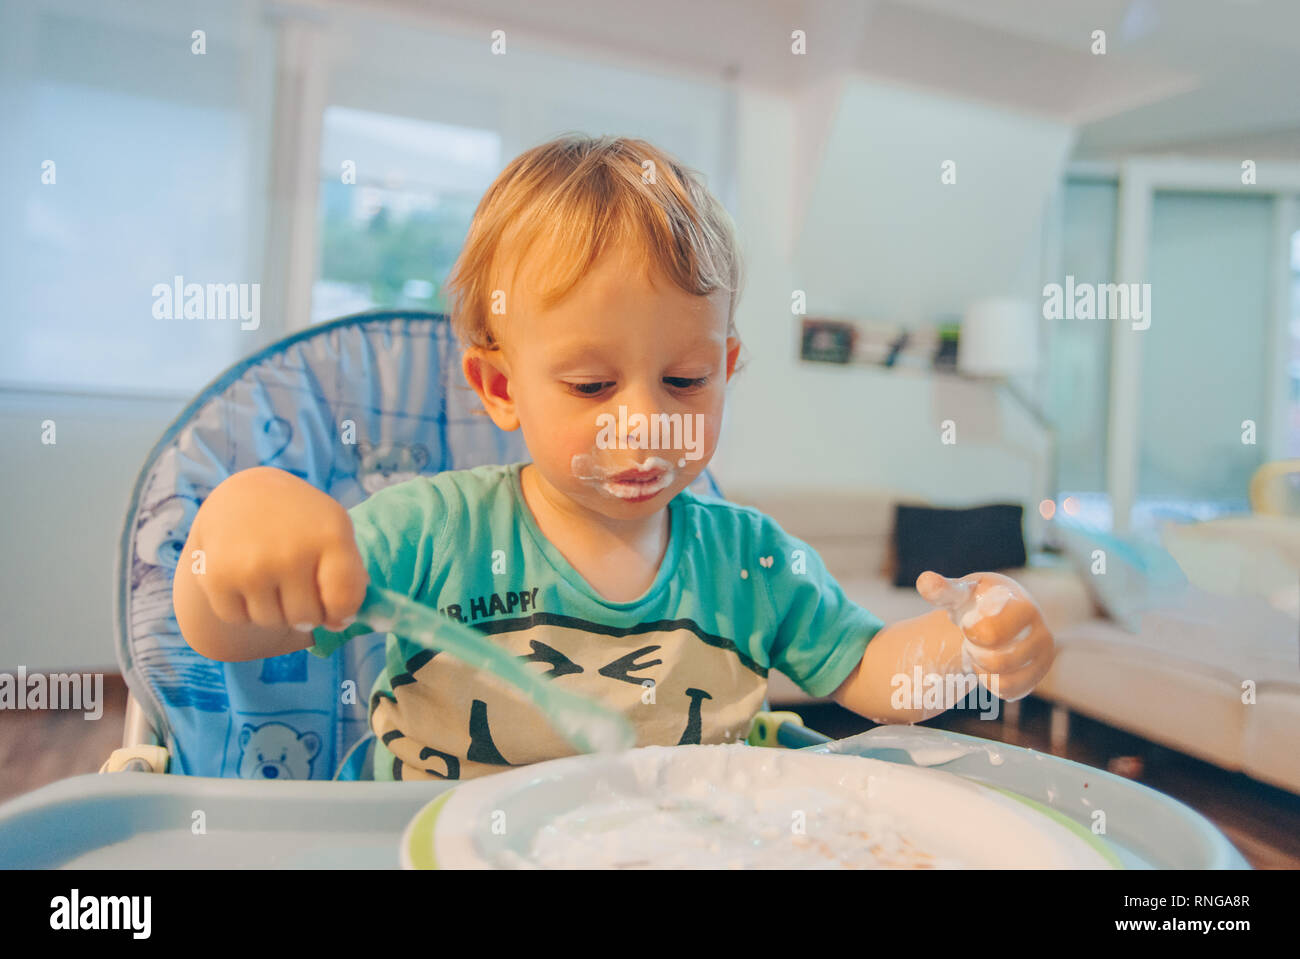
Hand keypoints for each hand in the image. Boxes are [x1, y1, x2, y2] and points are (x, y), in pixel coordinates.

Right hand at [188, 467, 367, 632]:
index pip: (344, 600)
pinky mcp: (217, 576)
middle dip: (305, 610)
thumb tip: (338, 625)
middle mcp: (292, 551)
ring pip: (271, 621)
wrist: (243, 492)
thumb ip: (349, 579)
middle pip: (306, 618)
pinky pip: (237, 618)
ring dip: (272, 609)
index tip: (334, 604)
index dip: (341, 612)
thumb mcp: (336, 531)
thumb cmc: (300, 520)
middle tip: (296, 582)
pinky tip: (244, 577)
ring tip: (270, 575)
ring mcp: (253, 565)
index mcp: (331, 536)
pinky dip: (241, 606)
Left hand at [915, 570, 1055, 700]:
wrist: (996, 613)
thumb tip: (925, 581)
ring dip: (981, 667)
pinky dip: (991, 682)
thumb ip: (943, 590)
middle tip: (972, 639)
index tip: (967, 623)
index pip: (994, 633)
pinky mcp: (1038, 674)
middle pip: (998, 661)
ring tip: (980, 650)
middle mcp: (1042, 631)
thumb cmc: (976, 601)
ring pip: (1003, 679)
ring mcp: (1043, 655)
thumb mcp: (960, 592)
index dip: (972, 632)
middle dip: (975, 652)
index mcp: (1022, 606)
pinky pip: (1009, 691)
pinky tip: (988, 665)